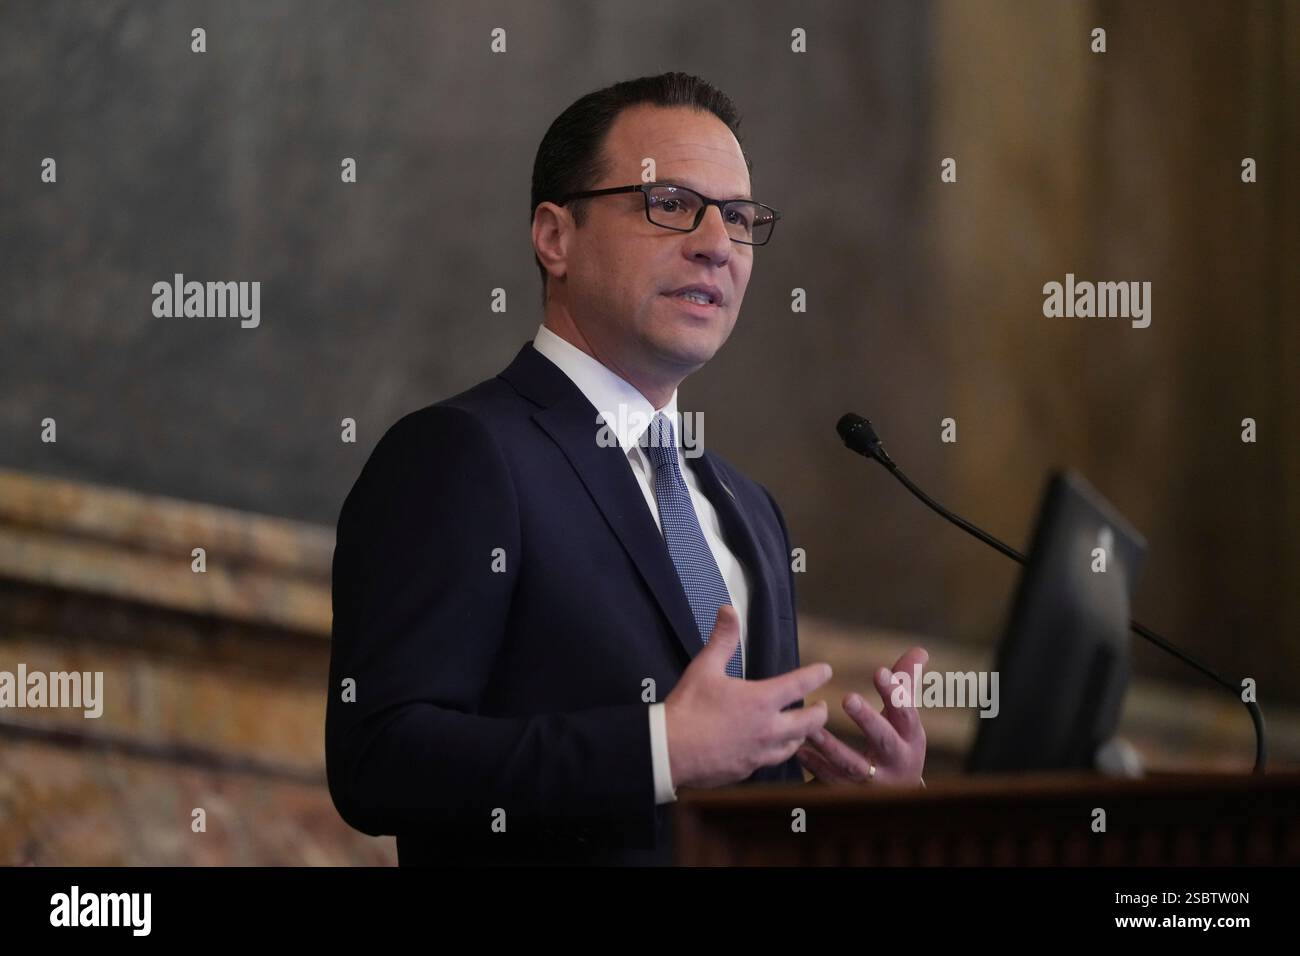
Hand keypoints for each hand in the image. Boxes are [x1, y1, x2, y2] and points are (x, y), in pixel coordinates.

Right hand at [665, 605, 832, 789]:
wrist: (669, 751)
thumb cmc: (688, 708)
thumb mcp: (704, 667)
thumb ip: (722, 639)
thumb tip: (728, 610)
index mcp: (762, 700)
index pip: (801, 684)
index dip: (817, 675)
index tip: (826, 671)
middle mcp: (768, 729)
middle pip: (810, 723)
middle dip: (820, 713)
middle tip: (821, 706)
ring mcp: (760, 753)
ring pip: (794, 746)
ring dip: (801, 735)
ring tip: (801, 729)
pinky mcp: (748, 770)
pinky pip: (771, 761)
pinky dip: (777, 752)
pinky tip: (770, 749)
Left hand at [796, 646, 927, 786]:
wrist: (895, 793)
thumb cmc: (898, 742)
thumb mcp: (905, 718)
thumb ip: (906, 684)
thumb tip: (920, 650)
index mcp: (911, 737)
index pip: (906, 713)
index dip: (895, 693)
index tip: (879, 671)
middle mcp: (896, 760)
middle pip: (883, 740)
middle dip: (867, 719)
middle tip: (847, 697)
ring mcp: (874, 780)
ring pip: (852, 764)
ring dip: (830, 746)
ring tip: (810, 727)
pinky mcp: (853, 793)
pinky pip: (832, 781)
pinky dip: (816, 767)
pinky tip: (799, 751)